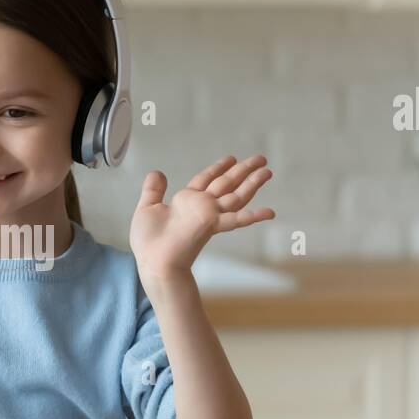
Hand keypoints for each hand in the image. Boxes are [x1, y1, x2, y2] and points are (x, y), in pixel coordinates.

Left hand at [130, 154, 275, 284]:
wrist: (153, 260)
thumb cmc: (148, 241)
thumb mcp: (147, 207)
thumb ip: (153, 190)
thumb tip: (157, 172)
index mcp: (187, 200)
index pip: (207, 179)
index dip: (219, 167)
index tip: (232, 158)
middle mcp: (202, 206)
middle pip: (227, 183)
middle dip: (244, 170)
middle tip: (261, 158)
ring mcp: (209, 215)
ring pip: (236, 196)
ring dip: (252, 183)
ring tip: (267, 171)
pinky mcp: (212, 225)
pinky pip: (236, 220)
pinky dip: (254, 216)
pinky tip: (270, 212)